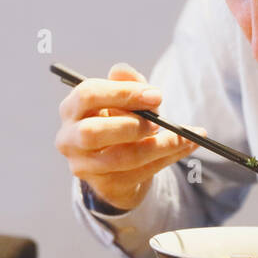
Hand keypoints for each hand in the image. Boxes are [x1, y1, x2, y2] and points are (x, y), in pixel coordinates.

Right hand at [54, 63, 202, 211]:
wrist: (117, 161)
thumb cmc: (119, 118)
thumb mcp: (125, 97)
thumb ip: (127, 82)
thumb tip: (123, 71)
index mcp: (71, 108)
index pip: (88, 95)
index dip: (124, 93)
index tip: (157, 95)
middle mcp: (69, 139)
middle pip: (92, 133)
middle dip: (131, 126)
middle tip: (157, 123)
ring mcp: (84, 166)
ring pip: (122, 158)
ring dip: (159, 146)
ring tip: (185, 136)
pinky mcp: (105, 185)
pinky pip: (141, 173)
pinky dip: (170, 157)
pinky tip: (188, 145)